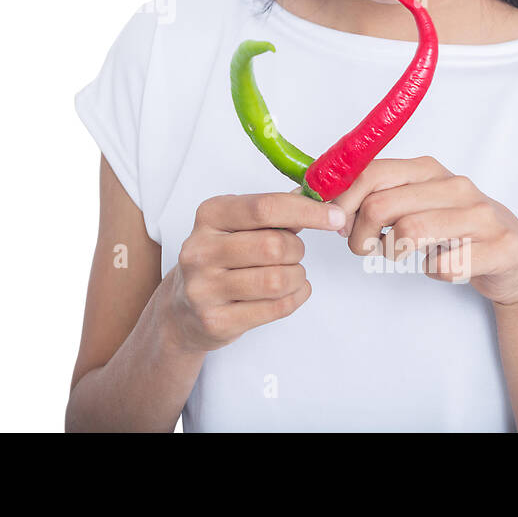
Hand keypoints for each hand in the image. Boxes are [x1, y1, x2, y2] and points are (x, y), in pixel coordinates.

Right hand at [164, 191, 345, 352]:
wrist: (182, 309)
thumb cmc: (220, 260)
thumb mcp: (237, 226)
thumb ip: (274, 211)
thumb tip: (319, 195)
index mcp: (209, 215)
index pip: (264, 208)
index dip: (307, 211)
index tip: (335, 216)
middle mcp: (200, 250)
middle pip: (273, 246)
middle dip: (297, 250)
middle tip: (294, 254)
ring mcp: (203, 288)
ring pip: (277, 280)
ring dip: (297, 276)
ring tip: (290, 274)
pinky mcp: (215, 321)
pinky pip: (276, 308)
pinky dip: (295, 298)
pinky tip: (289, 292)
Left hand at [329, 156, 517, 306]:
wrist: (517, 259)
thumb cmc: (456, 231)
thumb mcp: (415, 205)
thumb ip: (376, 197)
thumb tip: (327, 206)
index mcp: (429, 170)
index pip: (371, 173)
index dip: (343, 201)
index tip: (337, 222)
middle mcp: (457, 186)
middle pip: (382, 205)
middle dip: (360, 235)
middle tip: (364, 248)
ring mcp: (482, 215)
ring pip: (410, 232)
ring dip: (393, 253)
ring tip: (399, 255)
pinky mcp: (502, 247)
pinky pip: (446, 265)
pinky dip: (434, 272)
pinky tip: (443, 267)